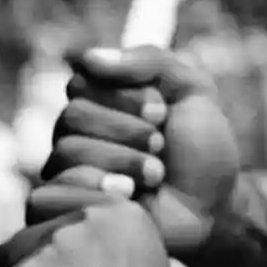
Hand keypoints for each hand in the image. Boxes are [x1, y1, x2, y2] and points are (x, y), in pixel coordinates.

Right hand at [42, 45, 241, 258]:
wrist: (213, 208)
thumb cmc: (202, 150)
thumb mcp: (193, 91)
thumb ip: (150, 61)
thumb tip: (89, 57)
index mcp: (99, 101)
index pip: (82, 81)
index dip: (126, 96)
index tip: (163, 112)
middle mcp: (76, 134)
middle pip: (73, 115)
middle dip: (129, 130)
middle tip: (161, 145)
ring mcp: (68, 172)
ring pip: (67, 152)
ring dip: (124, 161)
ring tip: (156, 175)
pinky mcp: (66, 209)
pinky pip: (54, 192)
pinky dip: (101, 190)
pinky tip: (130, 198)